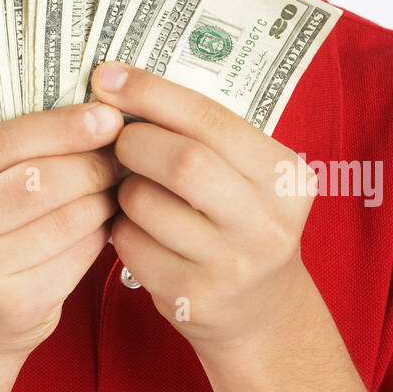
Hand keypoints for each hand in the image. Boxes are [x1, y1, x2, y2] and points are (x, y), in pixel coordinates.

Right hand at [0, 100, 125, 369]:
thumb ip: (9, 152)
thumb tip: (96, 113)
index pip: (2, 142)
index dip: (62, 126)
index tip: (107, 116)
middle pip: (37, 180)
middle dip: (89, 163)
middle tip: (120, 155)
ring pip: (64, 218)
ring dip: (101, 199)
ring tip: (113, 187)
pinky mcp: (12, 308)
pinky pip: (76, 256)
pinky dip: (98, 235)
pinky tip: (103, 225)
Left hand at [90, 62, 318, 357]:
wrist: (262, 315)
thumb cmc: (241, 224)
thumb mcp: (250, 177)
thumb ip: (204, 134)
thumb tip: (117, 82)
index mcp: (285, 176)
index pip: (210, 119)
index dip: (151, 93)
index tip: (108, 76)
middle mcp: (267, 223)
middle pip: (180, 160)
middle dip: (133, 142)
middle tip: (119, 141)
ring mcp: (232, 266)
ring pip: (145, 203)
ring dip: (123, 189)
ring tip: (135, 192)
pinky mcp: (193, 299)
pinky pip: (131, 245)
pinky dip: (120, 228)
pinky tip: (137, 230)